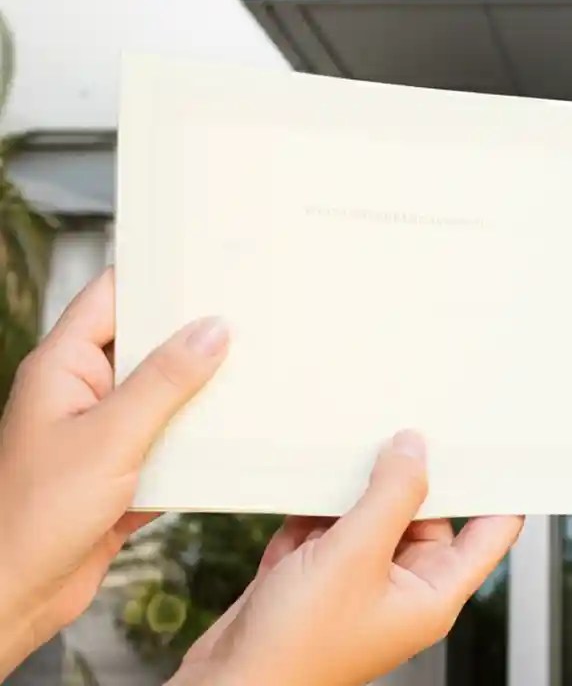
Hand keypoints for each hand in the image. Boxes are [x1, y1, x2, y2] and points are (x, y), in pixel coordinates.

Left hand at [0, 270, 228, 674]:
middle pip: (148, 348)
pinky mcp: (122, 477)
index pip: (113, 298)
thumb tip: (212, 330)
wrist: (13, 598)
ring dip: (205, 396)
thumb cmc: (33, 517)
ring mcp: (102, 437)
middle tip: (251, 320)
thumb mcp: (110, 438)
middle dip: (197, 338)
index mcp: (63, 368)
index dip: (158, 277)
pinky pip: (173, 448)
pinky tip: (240, 443)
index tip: (209, 263)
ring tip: (258, 377)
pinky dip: (203, 447)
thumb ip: (165, 382)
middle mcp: (82, 395)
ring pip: (166, 400)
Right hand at [171, 431, 523, 685]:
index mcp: (433, 593)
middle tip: (397, 433)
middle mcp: (402, 585)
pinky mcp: (318, 574)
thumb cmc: (296, 651)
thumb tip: (414, 449)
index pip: (491, 532)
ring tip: (340, 462)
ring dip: (354, 489)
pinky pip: (330, 525)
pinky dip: (316, 507)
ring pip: (373, 514)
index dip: (497, 488)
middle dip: (408, 476)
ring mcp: (359, 579)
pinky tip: (302, 491)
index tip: (497, 446)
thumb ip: (390, 496)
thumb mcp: (354, 557)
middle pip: (426, 513)